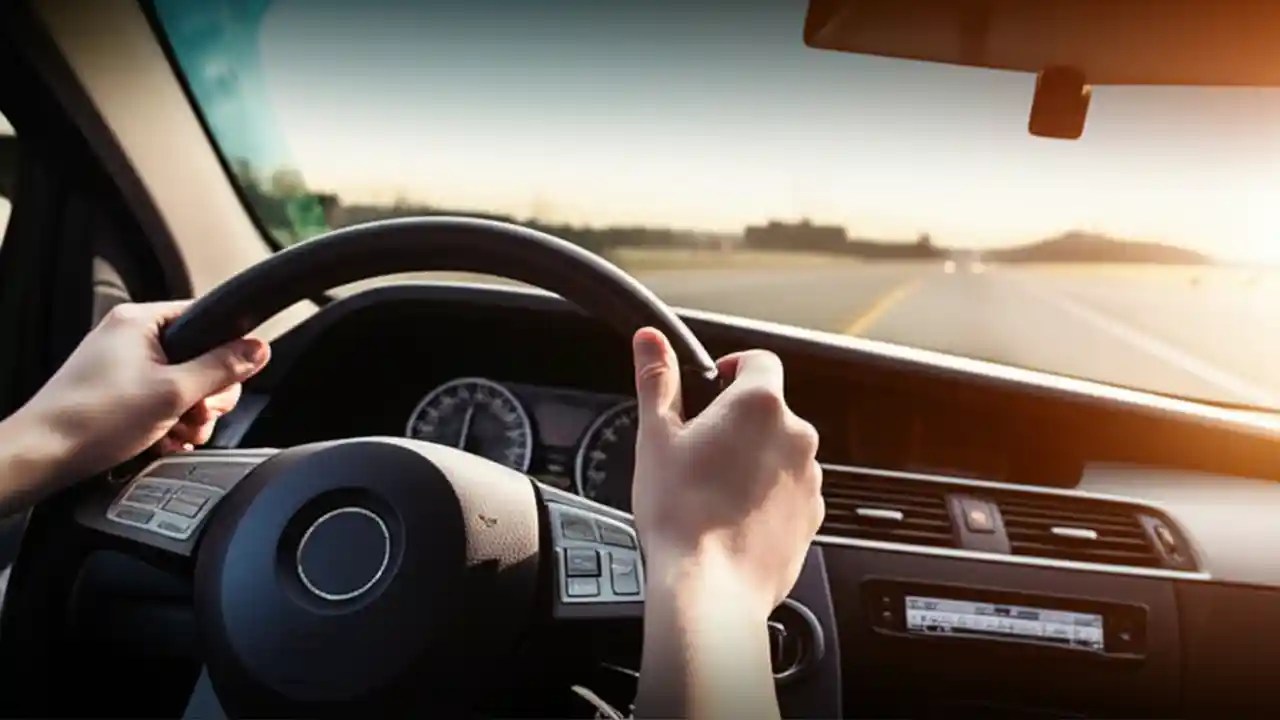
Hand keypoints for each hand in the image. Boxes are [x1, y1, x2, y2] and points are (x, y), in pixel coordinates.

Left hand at [16, 301, 269, 482]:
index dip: (225, 353)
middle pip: (201, 357)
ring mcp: (124, 367)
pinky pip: (163, 402)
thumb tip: (258, 349)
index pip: (207, 320)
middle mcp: (131, 338)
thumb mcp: (173, 392)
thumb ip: (221, 368)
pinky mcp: (119, 394)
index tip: (225, 382)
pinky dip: (170, 424)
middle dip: (206, 395)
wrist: (41, 457)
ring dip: (190, 415)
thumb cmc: (92, 419)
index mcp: (141, 322)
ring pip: (185, 386)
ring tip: (175, 433)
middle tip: (194, 414)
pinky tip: (163, 441)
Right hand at [631, 328, 822, 618]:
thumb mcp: (657, 436)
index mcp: (759, 404)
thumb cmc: (681, 513)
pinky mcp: (812, 516)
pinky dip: (766, 496)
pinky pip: (789, 492)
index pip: (758, 361)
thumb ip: (657, 379)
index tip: (711, 387)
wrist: (710, 588)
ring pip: (779, 453)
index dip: (732, 368)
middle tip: (698, 449)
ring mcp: (809, 479)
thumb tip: (650, 339)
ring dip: (753, 460)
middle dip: (736, 423)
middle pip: (768, 410)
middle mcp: (796, 436)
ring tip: (712, 489)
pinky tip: (732, 516)